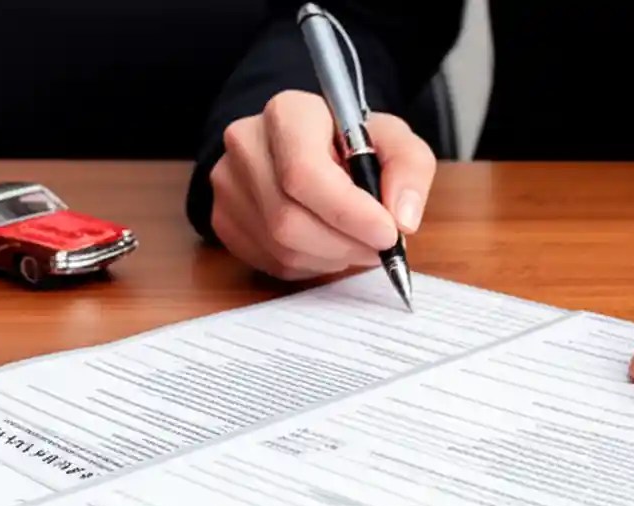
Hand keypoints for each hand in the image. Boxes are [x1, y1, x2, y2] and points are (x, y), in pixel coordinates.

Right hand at [209, 90, 436, 279]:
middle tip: (380, 247)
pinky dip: (311, 264)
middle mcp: (246, 143)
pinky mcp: (224, 219)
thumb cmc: (351, 142)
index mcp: (288, 113)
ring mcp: (228, 184)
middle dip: (346, 243)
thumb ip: (409, 168)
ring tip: (357, 242)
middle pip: (289, 218)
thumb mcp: (392, 139)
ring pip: (282, 246)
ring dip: (332, 257)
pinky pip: (271, 261)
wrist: (305, 146)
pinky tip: (328, 244)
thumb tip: (403, 218)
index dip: (349, 212)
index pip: (305, 172)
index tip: (388, 233)